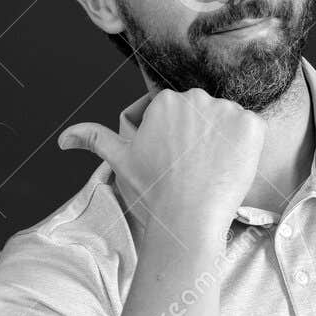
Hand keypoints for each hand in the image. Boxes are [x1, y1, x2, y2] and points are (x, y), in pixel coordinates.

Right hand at [59, 88, 264, 239]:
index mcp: (165, 101)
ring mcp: (226, 109)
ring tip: (211, 169)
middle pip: (203, 113)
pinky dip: (245, 147)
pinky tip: (230, 166)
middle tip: (193, 169)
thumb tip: (63, 140)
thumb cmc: (154, 191)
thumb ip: (94, 138)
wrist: (189, 218)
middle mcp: (195, 97)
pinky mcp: (252, 125)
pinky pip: (252, 129)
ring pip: (226, 121)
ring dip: (223, 140)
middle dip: (200, 136)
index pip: (178, 112)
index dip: (178, 139)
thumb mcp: (121, 160)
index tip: (176, 161)